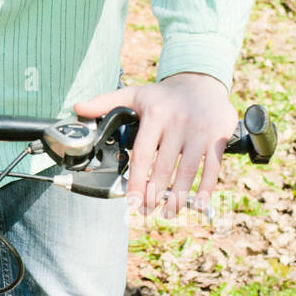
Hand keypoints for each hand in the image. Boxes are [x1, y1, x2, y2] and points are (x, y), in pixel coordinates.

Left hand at [74, 72, 237, 217]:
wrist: (201, 82)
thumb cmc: (164, 96)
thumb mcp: (134, 94)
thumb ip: (105, 102)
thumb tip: (77, 108)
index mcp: (155, 114)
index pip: (143, 154)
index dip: (137, 181)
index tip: (132, 201)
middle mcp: (178, 122)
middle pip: (164, 167)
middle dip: (155, 195)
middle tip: (148, 211)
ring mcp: (200, 130)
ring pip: (188, 171)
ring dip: (178, 197)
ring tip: (168, 212)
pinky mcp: (218, 136)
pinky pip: (212, 168)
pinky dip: (205, 188)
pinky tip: (197, 204)